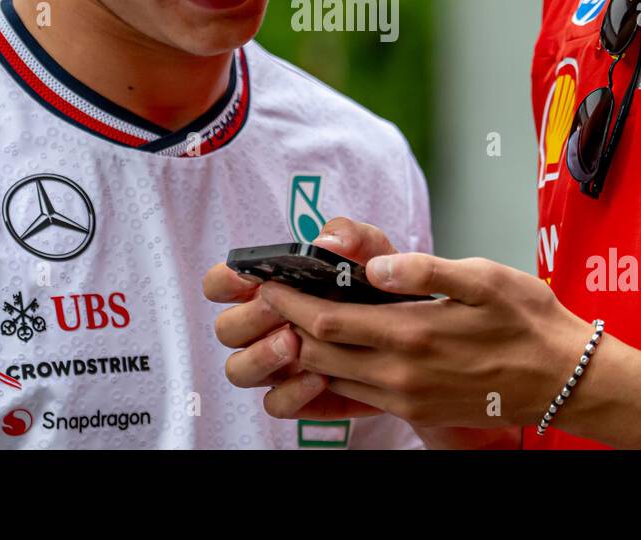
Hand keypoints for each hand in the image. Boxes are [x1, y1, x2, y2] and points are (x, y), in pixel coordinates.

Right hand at [205, 218, 397, 418]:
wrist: (420, 335)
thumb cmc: (382, 285)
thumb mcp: (375, 252)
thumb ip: (352, 236)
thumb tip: (325, 243)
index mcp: (268, 287)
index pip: (220, 284)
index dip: (224, 280)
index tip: (250, 277)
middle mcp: (263, 327)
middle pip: (226, 329)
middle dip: (250, 318)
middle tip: (279, 307)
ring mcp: (277, 365)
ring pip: (239, 370)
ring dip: (262, 356)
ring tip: (296, 343)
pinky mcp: (298, 397)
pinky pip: (275, 404)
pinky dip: (293, 392)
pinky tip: (324, 377)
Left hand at [260, 253, 593, 429]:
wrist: (565, 379)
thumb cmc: (529, 321)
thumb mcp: (483, 278)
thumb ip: (425, 270)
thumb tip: (377, 264)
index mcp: (412, 334)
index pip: (326, 321)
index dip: (290, 302)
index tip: (269, 283)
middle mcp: (402, 374)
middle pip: (319, 352)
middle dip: (287, 326)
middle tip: (270, 300)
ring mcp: (408, 398)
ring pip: (334, 376)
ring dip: (306, 351)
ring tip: (292, 322)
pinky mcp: (418, 411)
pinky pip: (357, 396)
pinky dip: (333, 373)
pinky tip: (331, 352)